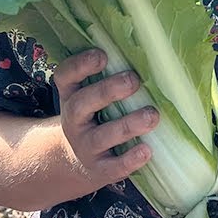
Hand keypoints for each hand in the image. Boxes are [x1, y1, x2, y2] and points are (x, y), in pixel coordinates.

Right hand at [52, 48, 158, 190]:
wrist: (77, 159)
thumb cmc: (95, 115)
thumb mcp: (90, 94)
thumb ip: (106, 76)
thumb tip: (145, 48)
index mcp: (70, 95)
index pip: (65, 76)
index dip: (80, 65)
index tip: (103, 56)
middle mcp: (73, 120)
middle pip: (83, 103)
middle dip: (108, 91)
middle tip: (134, 80)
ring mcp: (85, 146)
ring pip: (101, 137)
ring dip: (128, 125)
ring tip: (152, 115)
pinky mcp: (99, 168)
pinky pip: (113, 167)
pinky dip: (129, 160)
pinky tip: (147, 150)